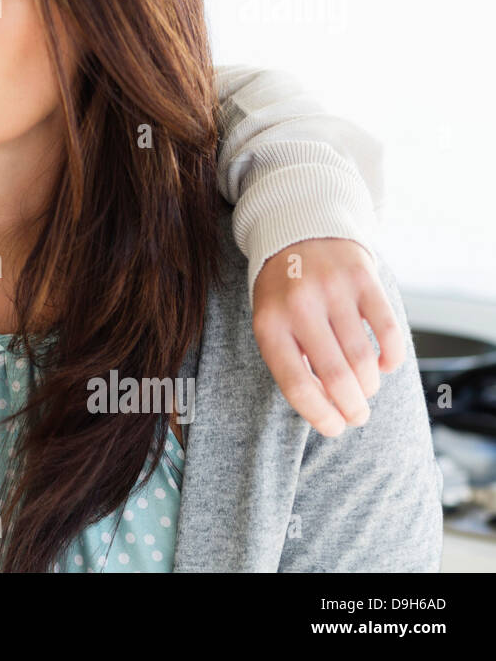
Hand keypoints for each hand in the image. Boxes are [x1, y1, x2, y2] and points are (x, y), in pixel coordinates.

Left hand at [252, 238, 405, 437]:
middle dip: (353, 408)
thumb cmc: (283, 291)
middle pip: (336, 377)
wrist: (297, 232)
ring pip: (364, 358)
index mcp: (268, 324)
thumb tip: (325, 407)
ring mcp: (332, 290)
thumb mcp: (270, 322)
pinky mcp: (362, 278)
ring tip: (367, 389)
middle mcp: (298, 306)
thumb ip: (290, 359)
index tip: (335, 428)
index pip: (296, 385)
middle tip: (358, 416)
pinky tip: (385, 365)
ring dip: (370, 385)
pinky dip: (391, 357)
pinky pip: (388, 330)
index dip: (320, 415)